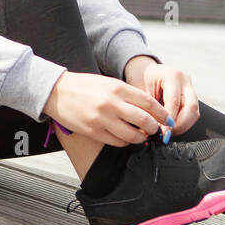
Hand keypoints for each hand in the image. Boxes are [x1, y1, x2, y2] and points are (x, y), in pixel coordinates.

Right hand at [41, 71, 171, 147]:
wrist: (57, 91)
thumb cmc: (83, 86)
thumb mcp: (108, 83)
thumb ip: (128, 94)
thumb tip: (148, 109)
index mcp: (118, 88)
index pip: (149, 103)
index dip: (162, 113)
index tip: (167, 119)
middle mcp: (112, 104)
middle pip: (144, 121)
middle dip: (155, 128)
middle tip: (157, 130)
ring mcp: (102, 119)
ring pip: (132, 135)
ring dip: (141, 138)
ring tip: (141, 136)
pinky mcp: (94, 131)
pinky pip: (117, 142)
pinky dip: (125, 142)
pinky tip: (125, 138)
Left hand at [124, 58, 199, 138]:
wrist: (144, 72)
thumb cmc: (141, 79)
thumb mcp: (142, 92)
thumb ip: (149, 109)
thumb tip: (152, 129)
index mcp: (172, 75)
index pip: (175, 102)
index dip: (169, 120)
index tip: (163, 133)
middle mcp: (184, 80)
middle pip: (191, 108)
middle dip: (180, 125)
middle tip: (167, 135)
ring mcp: (190, 87)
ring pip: (194, 112)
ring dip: (183, 126)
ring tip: (168, 133)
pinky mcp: (191, 96)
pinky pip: (192, 113)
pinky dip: (183, 123)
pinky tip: (171, 127)